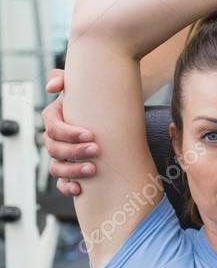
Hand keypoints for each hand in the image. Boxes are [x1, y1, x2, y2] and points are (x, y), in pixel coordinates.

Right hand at [42, 69, 99, 195]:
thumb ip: (64, 78)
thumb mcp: (82, 86)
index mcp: (54, 118)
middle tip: (97, 150)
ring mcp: (61, 155)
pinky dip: (68, 187)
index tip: (90, 134)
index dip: (69, 133)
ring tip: (93, 169)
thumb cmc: (96, 97)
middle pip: (55, 149)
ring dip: (73, 170)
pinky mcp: (69, 170)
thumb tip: (53, 85)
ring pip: (56, 167)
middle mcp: (54, 138)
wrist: (112, 111)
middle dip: (75, 151)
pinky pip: (61, 183)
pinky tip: (79, 189)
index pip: (53, 127)